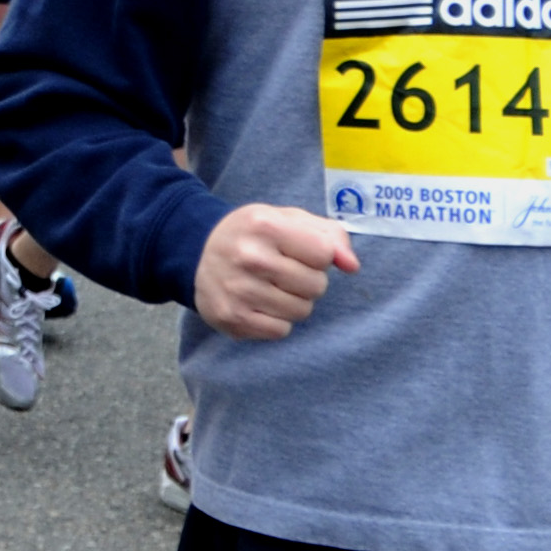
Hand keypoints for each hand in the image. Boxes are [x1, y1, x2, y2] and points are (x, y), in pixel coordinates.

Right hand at [191, 203, 355, 339]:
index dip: (318, 255)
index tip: (299, 251)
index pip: (324, 254)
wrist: (197, 251)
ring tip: (273, 287)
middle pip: (316, 286)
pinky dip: (277, 320)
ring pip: (301, 311)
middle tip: (285, 271)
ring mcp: (238, 289)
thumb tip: (352, 266)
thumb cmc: (254, 234)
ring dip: (294, 301)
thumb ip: (329, 236)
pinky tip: (261, 303)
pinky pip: (281, 331)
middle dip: (308, 280)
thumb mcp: (288, 219)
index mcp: (265, 225)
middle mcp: (249, 257)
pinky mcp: (232, 317)